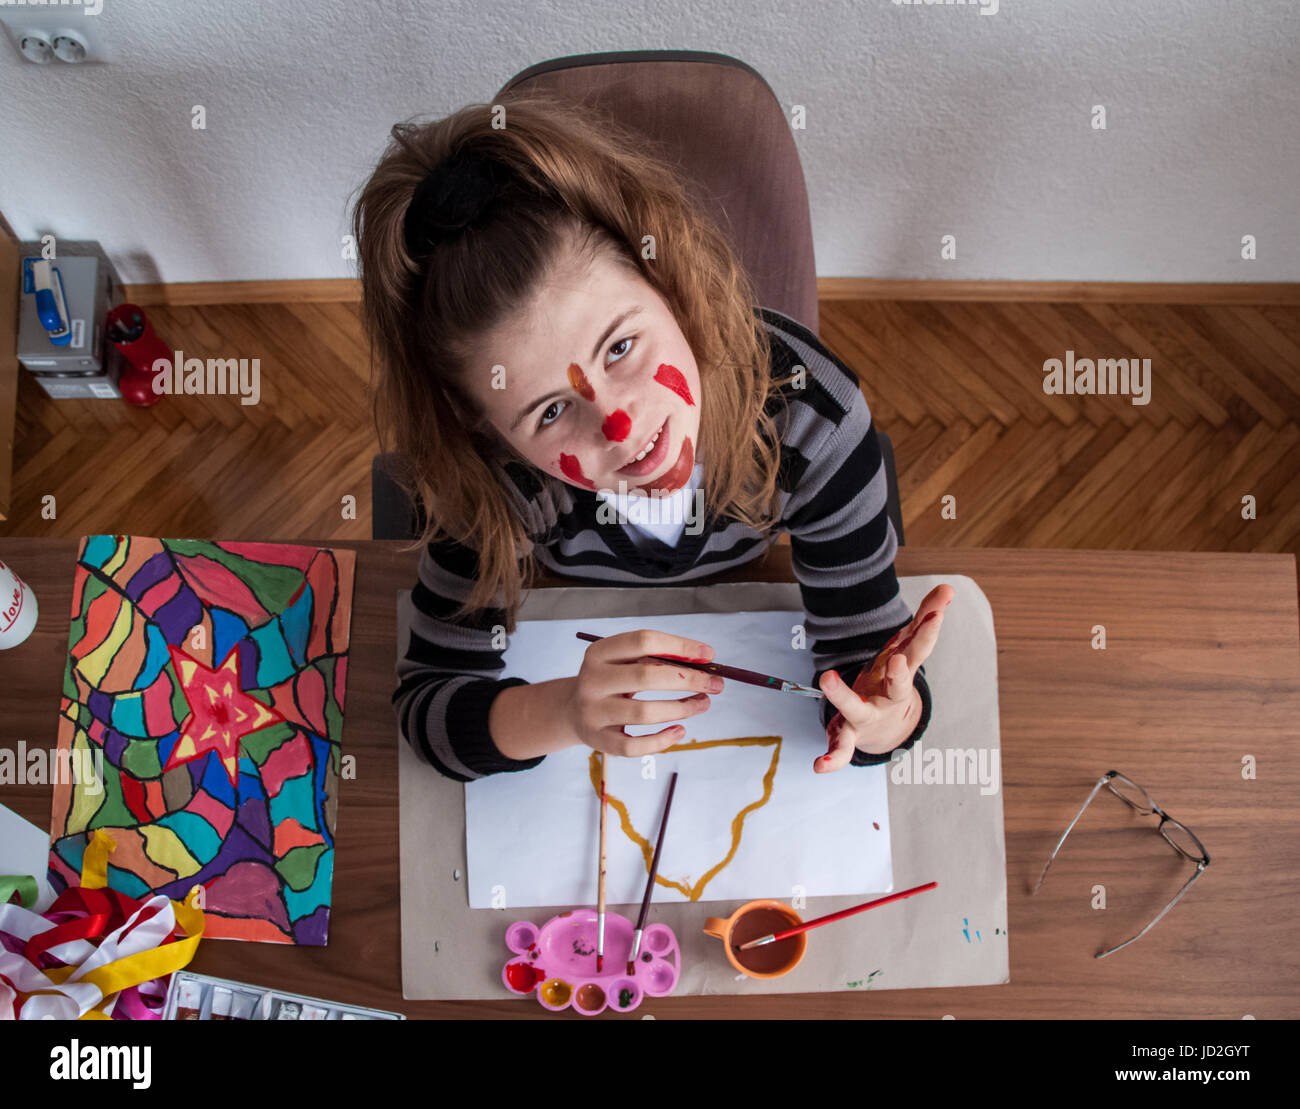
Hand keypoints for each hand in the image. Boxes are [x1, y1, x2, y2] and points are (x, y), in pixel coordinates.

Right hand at [567, 629, 723, 756]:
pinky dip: (662, 740)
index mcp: (599, 652)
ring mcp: (593, 712)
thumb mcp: (623, 662)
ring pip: (644, 713)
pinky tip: (679, 730)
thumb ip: (656, 658)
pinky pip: (634, 746)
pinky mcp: (598, 740)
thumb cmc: (612, 681)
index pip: (644, 641)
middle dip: (688, 679)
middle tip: (715, 684)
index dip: (680, 646)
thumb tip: (704, 662)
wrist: (572, 711)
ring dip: (682, 709)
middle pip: (646, 677)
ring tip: (702, 703)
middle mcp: (592, 680)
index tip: (709, 655)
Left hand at [814, 584, 954, 773]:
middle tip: (896, 659)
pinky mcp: (848, 731)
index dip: (928, 632)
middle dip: (899, 674)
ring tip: (826, 678)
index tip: (938, 614)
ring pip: (857, 710)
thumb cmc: (894, 680)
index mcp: (903, 672)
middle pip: (898, 685)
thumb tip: (949, 587)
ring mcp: (869, 715)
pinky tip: (818, 766)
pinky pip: (841, 747)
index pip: (919, 650)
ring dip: (843, 696)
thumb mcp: (908, 649)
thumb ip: (925, 618)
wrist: (886, 727)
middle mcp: (890, 696)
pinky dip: (832, 758)